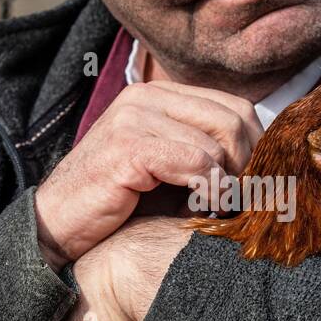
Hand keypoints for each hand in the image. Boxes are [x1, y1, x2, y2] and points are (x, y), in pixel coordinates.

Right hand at [33, 81, 261, 267]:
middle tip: (239, 202)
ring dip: (226, 185)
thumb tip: (265, 165)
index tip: (252, 186)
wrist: (55, 225)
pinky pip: (195, 161)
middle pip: (234, 120)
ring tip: (213, 209)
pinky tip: (198, 209)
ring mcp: (134, 117)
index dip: (255, 149)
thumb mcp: (167, 169)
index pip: (235, 108)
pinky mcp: (127, 146)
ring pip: (217, 144)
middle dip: (247, 166)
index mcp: (159, 95)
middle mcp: (146, 96)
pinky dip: (207, 190)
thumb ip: (204, 154)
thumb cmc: (116, 204)